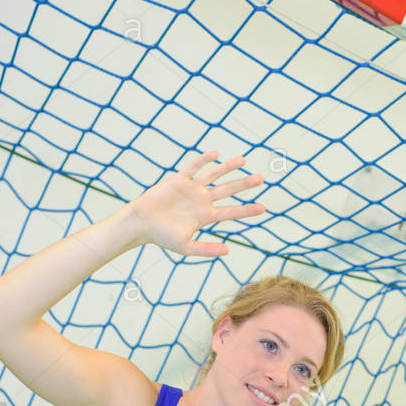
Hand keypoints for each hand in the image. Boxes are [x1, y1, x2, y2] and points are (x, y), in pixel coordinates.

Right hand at [126, 151, 264, 256]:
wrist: (141, 224)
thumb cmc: (162, 236)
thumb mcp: (186, 247)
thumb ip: (206, 249)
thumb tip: (227, 251)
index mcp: (206, 216)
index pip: (231, 212)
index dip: (247, 210)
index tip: (263, 208)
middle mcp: (202, 201)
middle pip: (228, 190)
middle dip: (244, 184)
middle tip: (262, 178)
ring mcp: (192, 189)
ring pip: (214, 175)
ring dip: (228, 168)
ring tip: (244, 160)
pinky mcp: (179, 180)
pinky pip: (193, 167)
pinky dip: (203, 160)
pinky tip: (216, 154)